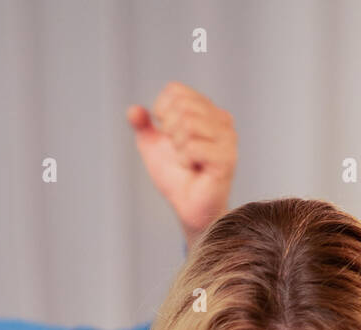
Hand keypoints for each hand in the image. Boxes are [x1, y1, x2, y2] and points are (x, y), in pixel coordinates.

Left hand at [127, 82, 236, 245]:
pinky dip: (185, 160)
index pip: (175, 90)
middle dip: (169, 132)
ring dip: (178, 148)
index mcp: (206, 110)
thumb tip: (133, 111)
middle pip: (181, 106)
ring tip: (187, 161)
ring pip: (188, 124)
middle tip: (179, 152)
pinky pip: (193, 147)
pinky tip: (194, 169)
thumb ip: (142, 126)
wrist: (188, 207)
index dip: (162, 112)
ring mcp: (227, 137)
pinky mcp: (227, 157)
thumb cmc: (176, 176)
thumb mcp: (153, 147)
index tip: (168, 135)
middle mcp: (221, 119)